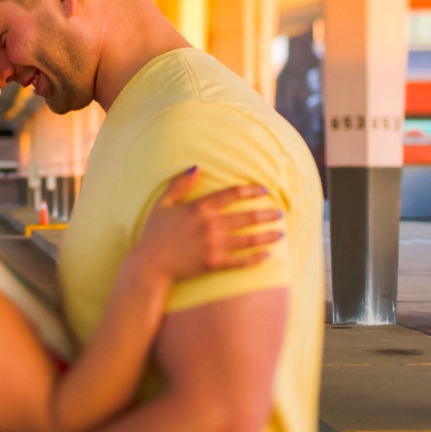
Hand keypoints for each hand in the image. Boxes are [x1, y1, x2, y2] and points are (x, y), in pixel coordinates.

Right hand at [134, 167, 283, 282]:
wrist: (149, 264)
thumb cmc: (154, 233)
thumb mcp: (163, 204)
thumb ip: (180, 184)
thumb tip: (196, 167)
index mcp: (200, 208)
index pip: (232, 194)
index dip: (251, 191)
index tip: (264, 190)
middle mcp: (210, 225)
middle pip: (247, 217)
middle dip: (267, 214)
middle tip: (280, 213)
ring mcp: (214, 245)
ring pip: (249, 239)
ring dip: (268, 235)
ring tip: (281, 232)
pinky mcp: (214, 263)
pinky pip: (241, 261)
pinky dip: (256, 259)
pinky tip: (268, 255)